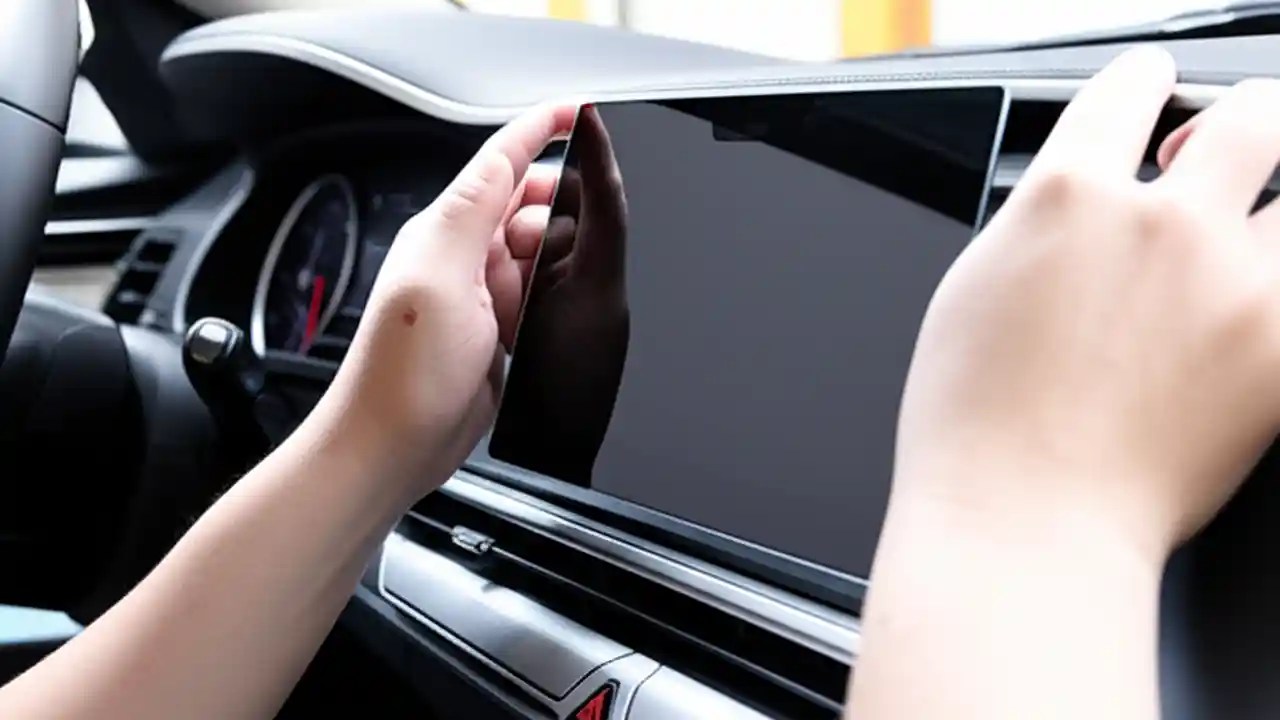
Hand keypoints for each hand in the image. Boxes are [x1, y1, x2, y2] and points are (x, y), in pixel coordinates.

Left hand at [313, 105, 575, 500]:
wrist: (392, 446)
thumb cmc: (402, 375)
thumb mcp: (439, 279)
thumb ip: (472, 215)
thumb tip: (505, 159)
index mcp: (445, 232)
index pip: (498, 162)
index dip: (539, 130)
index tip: (579, 111)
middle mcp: (461, 258)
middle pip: (526, 204)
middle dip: (561, 202)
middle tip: (593, 215)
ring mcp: (479, 297)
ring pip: (538, 250)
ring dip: (561, 252)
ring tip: (578, 266)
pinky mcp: (494, 333)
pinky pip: (537, 295)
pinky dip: (556, 292)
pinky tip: (563, 305)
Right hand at [893, 48, 1279, 561]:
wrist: (1027, 527)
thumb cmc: (976, 428)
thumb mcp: (974, 288)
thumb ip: (1042, 221)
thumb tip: (1085, 200)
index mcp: (1067, 197)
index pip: (1127, 89)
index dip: (1139, 86)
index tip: (1148, 93)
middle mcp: (1162, 222)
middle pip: (1251, 113)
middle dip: (1237, 121)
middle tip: (1223, 145)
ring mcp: (1236, 284)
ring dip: (1279, 193)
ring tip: (1254, 224)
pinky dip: (1279, 280)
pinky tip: (1253, 298)